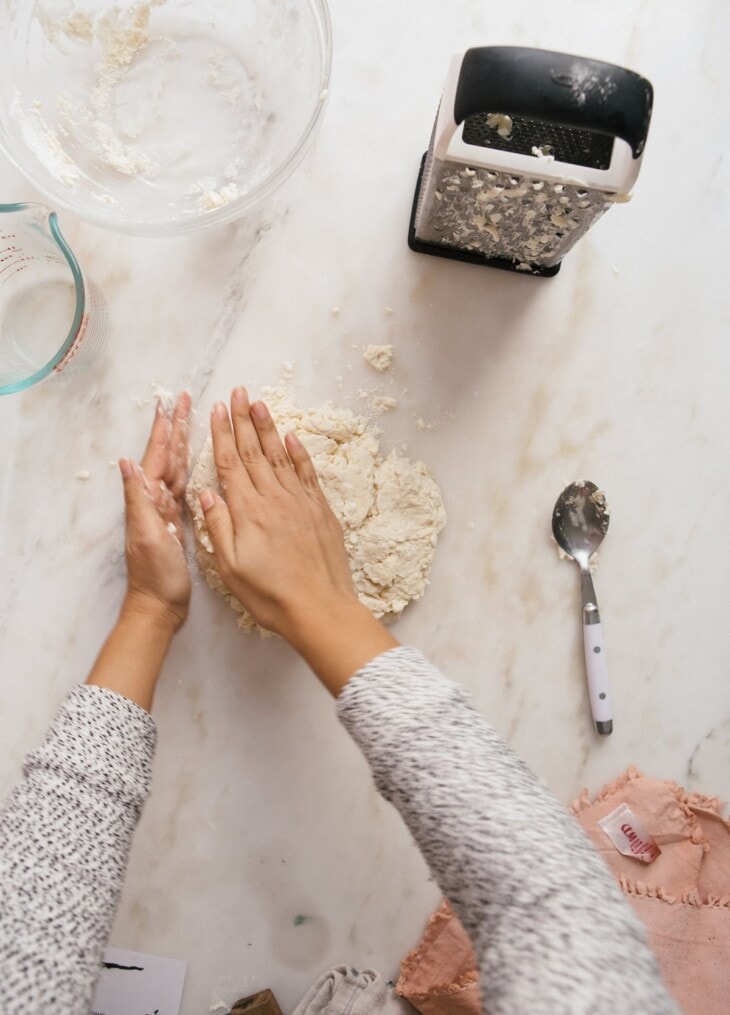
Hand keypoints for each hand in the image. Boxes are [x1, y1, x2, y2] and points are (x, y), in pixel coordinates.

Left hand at [119, 393, 191, 631]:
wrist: (160, 606)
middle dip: (175, 427)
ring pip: (176, 467)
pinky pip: (184, 485)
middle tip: (184, 400)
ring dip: (182, 442)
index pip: (157, 456)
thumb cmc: (155, 575)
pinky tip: (195, 460)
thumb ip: (138, 499)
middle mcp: (156, 500)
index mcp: (148, 499)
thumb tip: (126, 462)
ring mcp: (167, 511)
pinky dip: (189, 467)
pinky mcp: (179, 522)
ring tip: (190, 420)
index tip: (171, 403)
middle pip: (167, 455)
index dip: (164, 430)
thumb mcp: (147, 536)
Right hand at [198, 388, 397, 693]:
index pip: (230, 463)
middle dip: (243, 420)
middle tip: (239, 392)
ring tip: (260, 404)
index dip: (222, 434)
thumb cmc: (270, 595)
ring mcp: (299, 502)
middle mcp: (273, 498)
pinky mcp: (320, 510)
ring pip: (280, 456)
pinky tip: (291, 437)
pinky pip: (306, 473)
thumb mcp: (230, 567)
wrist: (320, 608)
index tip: (217, 409)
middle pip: (254, 451)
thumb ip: (218, 526)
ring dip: (269, 428)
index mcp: (247, 511)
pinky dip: (298, 453)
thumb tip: (206, 492)